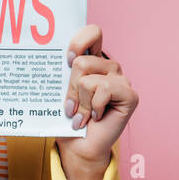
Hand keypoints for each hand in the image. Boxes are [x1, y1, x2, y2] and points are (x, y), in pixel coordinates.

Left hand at [57, 24, 138, 179]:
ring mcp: (121, 80)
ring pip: (88, 78)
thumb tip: (48, 57)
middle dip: (69, 86)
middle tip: (70, 105)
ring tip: (81, 114)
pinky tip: (96, 117)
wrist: (78, 147)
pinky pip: (103, 90)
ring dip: (80, 101)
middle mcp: (108, 66)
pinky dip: (94, 107)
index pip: (92, 32)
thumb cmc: (67, 119)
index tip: (66, 60)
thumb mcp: (58, 92)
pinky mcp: (130, 95)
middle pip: (82, 60)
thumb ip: (59, 72)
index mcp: (92, 60)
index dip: (78, 41)